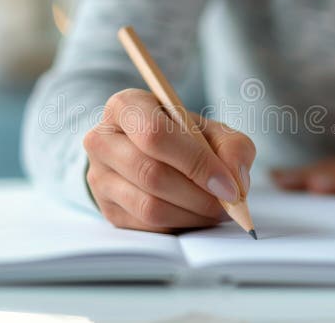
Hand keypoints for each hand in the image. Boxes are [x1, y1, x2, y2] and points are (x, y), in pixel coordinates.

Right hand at [84, 89, 255, 232]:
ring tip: (215, 209)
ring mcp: (99, 177)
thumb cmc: (181, 137)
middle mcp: (102, 140)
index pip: (155, 135)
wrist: (152, 153)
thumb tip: (235, 180)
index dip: (195, 162)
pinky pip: (147, 227)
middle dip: (199, 194)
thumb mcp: (210, 130)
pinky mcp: (107, 209)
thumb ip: (232, 146)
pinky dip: (180, 225)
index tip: (227, 184)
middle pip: (152, 174)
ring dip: (192, 213)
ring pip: (149, 206)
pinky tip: (195, 214)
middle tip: (228, 202)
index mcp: (125, 106)